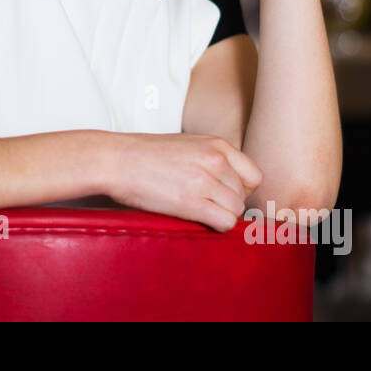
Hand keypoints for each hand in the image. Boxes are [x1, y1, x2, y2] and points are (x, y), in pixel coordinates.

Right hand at [105, 131, 263, 232]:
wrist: (116, 159)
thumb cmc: (146, 154)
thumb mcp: (188, 145)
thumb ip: (211, 159)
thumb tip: (227, 185)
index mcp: (217, 144)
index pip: (253, 175)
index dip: (241, 189)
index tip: (224, 195)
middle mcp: (216, 160)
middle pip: (244, 195)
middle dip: (228, 204)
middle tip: (206, 205)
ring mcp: (205, 180)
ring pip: (236, 210)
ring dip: (221, 215)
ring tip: (199, 211)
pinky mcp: (192, 201)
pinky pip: (225, 222)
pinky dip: (217, 226)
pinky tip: (199, 220)